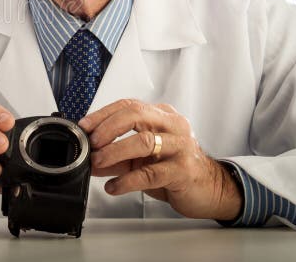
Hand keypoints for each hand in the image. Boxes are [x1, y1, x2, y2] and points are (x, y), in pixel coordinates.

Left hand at [78, 99, 242, 220]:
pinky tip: (113, 186)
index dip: (103, 114)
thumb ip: (116, 158)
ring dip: (115, 152)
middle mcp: (173, 126)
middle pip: (136, 114)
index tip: (84, 126)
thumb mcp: (142, 160)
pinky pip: (151, 173)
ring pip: (144, 142)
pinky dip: (127, 180)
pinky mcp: (184, 170)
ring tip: (97, 163)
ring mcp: (181, 146)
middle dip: (108, 127)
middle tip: (92, 143)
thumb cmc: (176, 168)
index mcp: (162, 116)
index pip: (128, 105)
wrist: (211, 189)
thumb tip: (89, 160)